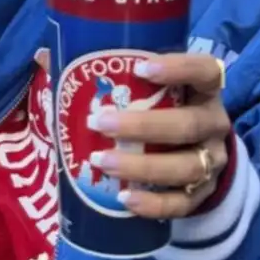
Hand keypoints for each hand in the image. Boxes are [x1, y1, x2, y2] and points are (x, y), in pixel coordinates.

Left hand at [86, 54, 231, 218]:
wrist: (195, 151)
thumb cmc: (163, 107)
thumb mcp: (150, 86)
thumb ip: (107, 71)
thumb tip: (45, 56)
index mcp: (205, 88)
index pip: (205, 70)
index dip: (178, 68)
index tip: (140, 67)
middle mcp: (214, 123)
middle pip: (189, 124)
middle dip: (143, 125)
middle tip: (100, 122)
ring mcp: (212, 161)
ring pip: (185, 167)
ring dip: (141, 166)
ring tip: (101, 161)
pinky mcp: (203, 194)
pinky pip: (181, 203)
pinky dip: (153, 203)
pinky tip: (125, 197)